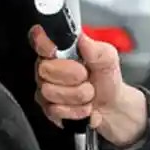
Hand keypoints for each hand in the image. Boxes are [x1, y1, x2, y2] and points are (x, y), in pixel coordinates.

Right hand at [30, 25, 147, 145]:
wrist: (111, 106)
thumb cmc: (106, 79)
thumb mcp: (108, 59)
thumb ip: (96, 49)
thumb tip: (82, 40)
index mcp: (59, 49)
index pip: (38, 40)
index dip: (43, 44)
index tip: (54, 50)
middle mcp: (47, 67)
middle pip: (45, 68)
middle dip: (72, 76)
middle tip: (86, 77)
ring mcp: (45, 89)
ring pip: (50, 91)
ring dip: (78, 95)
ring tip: (88, 93)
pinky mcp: (48, 109)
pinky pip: (56, 110)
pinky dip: (76, 110)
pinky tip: (84, 106)